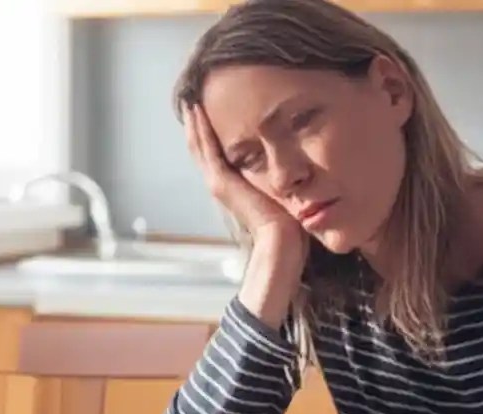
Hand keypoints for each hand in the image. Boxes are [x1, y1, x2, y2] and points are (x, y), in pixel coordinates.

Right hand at [183, 102, 297, 239]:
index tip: (205, 114)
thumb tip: (292, 167)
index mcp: (232, 187)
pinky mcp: (221, 181)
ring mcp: (217, 182)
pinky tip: (197, 113)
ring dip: (194, 124)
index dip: (208, 135)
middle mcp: (220, 184)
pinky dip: (200, 130)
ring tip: (190, 103)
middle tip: (190, 103)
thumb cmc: (285, 224)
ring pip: (199, 147)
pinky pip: (207, 149)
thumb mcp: (278, 194)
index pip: (214, 156)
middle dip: (196, 126)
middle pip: (201, 149)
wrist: (280, 240)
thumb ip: (277, 180)